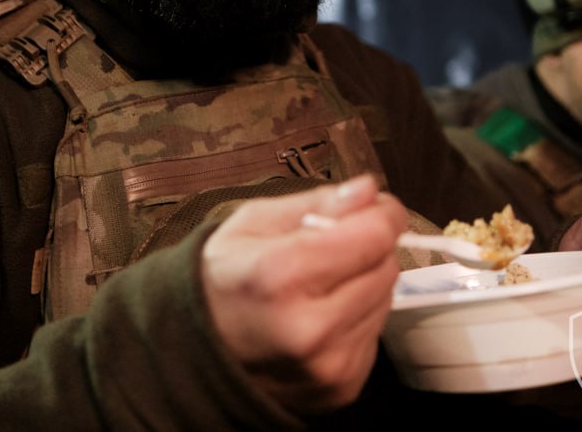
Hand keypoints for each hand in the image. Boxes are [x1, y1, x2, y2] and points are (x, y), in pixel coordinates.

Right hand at [200, 175, 406, 414]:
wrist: (195, 349)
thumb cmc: (225, 276)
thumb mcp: (255, 222)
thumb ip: (317, 203)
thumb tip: (368, 191)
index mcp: (283, 273)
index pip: (374, 236)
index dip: (382, 214)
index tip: (374, 208)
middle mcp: (310, 327)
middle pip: (386, 268)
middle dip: (369, 249)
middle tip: (334, 247)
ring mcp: (328, 365)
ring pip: (384, 301)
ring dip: (364, 283)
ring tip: (321, 285)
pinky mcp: (340, 389)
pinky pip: (374, 334)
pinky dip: (357, 317)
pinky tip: (321, 315)